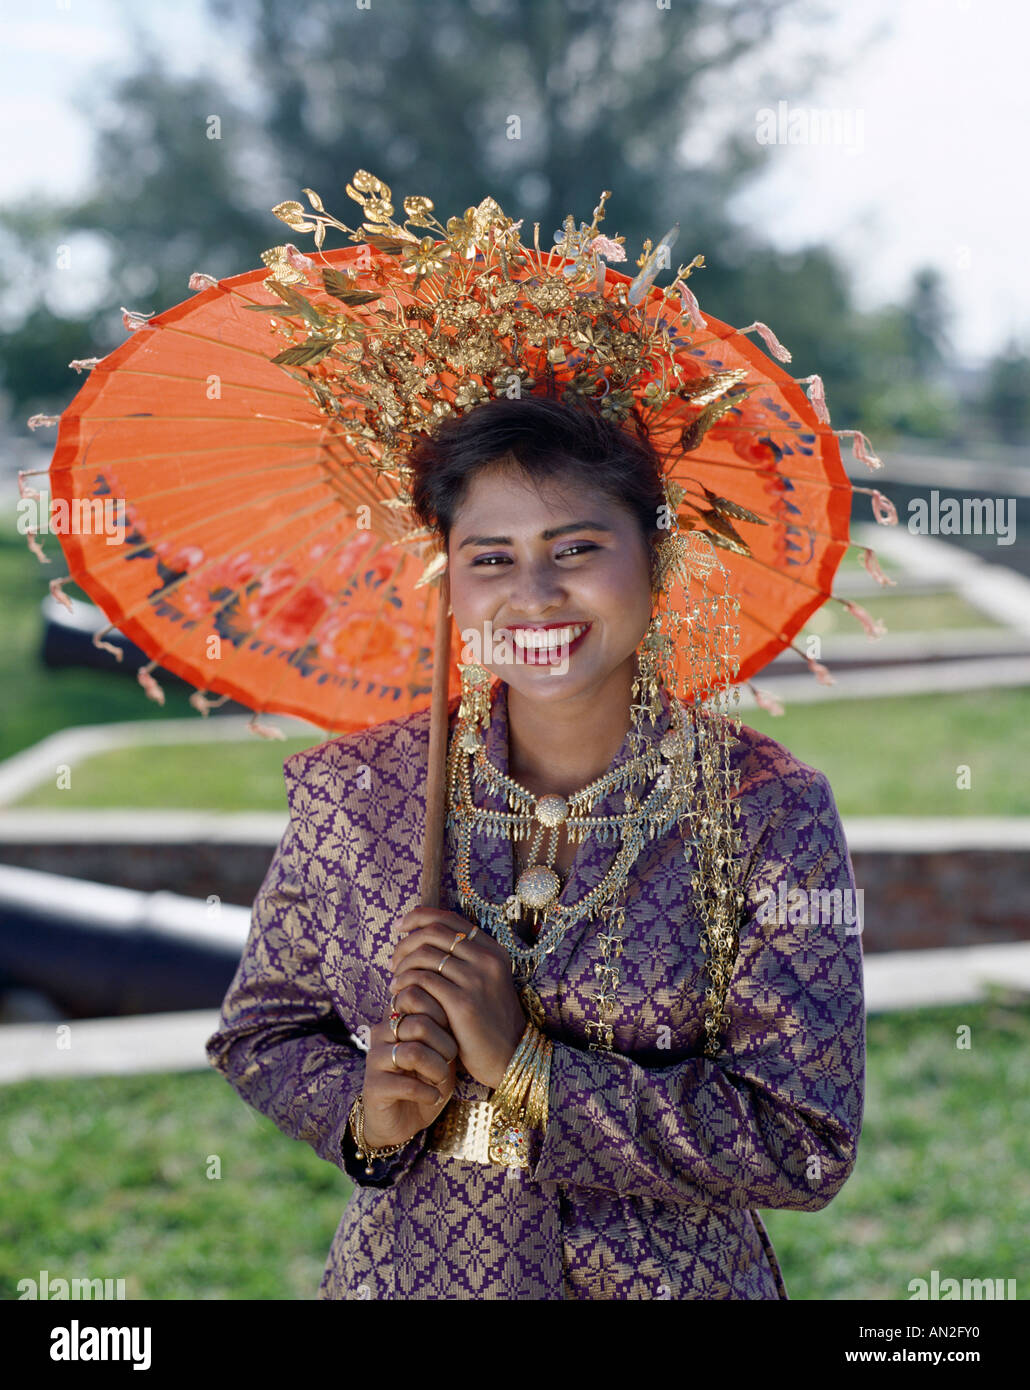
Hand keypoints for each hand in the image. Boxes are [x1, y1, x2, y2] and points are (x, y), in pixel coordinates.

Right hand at [358, 1003, 457, 1151]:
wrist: (403, 1120)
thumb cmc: (426, 1079)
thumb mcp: (441, 1051)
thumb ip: (444, 1028)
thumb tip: (453, 1004)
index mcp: (396, 1018)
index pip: (414, 995)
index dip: (442, 1013)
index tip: (451, 1033)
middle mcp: (381, 1033)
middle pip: (419, 1024)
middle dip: (445, 1046)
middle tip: (449, 1061)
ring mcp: (375, 1058)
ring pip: (414, 1052)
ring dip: (437, 1069)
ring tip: (440, 1080)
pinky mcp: (373, 1086)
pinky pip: (407, 1084)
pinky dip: (428, 1093)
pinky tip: (432, 1097)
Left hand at [389, 906, 526, 1090]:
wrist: (510, 1056)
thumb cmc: (490, 1021)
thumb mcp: (485, 982)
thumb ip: (463, 961)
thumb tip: (422, 941)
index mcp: (492, 950)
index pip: (449, 918)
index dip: (419, 917)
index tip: (400, 926)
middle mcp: (486, 959)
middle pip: (433, 933)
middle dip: (405, 942)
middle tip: (393, 959)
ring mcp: (475, 980)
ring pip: (425, 955)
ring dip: (402, 964)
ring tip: (395, 979)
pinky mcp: (462, 1003)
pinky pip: (423, 980)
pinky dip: (405, 983)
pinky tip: (398, 993)